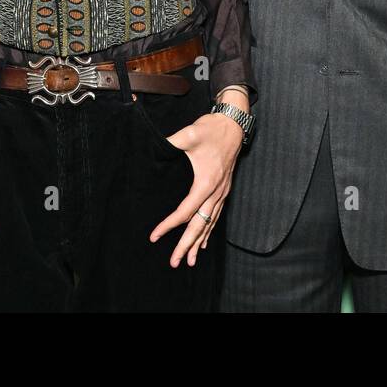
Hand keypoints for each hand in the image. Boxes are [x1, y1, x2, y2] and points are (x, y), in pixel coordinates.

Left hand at [148, 104, 244, 267]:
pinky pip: (217, 215)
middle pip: (200, 225)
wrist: (233, 123)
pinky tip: (205, 241)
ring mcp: (222, 192)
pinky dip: (209, 230)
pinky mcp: (224, 188)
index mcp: (206, 183)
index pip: (186, 212)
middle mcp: (216, 192)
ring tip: (190, 260)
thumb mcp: (189, 134)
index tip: (155, 236)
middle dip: (187, 246)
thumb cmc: (211, 129)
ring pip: (210, 223)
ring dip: (199, 242)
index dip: (169, 225)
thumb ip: (170, 143)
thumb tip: (152, 147)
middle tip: (175, 263)